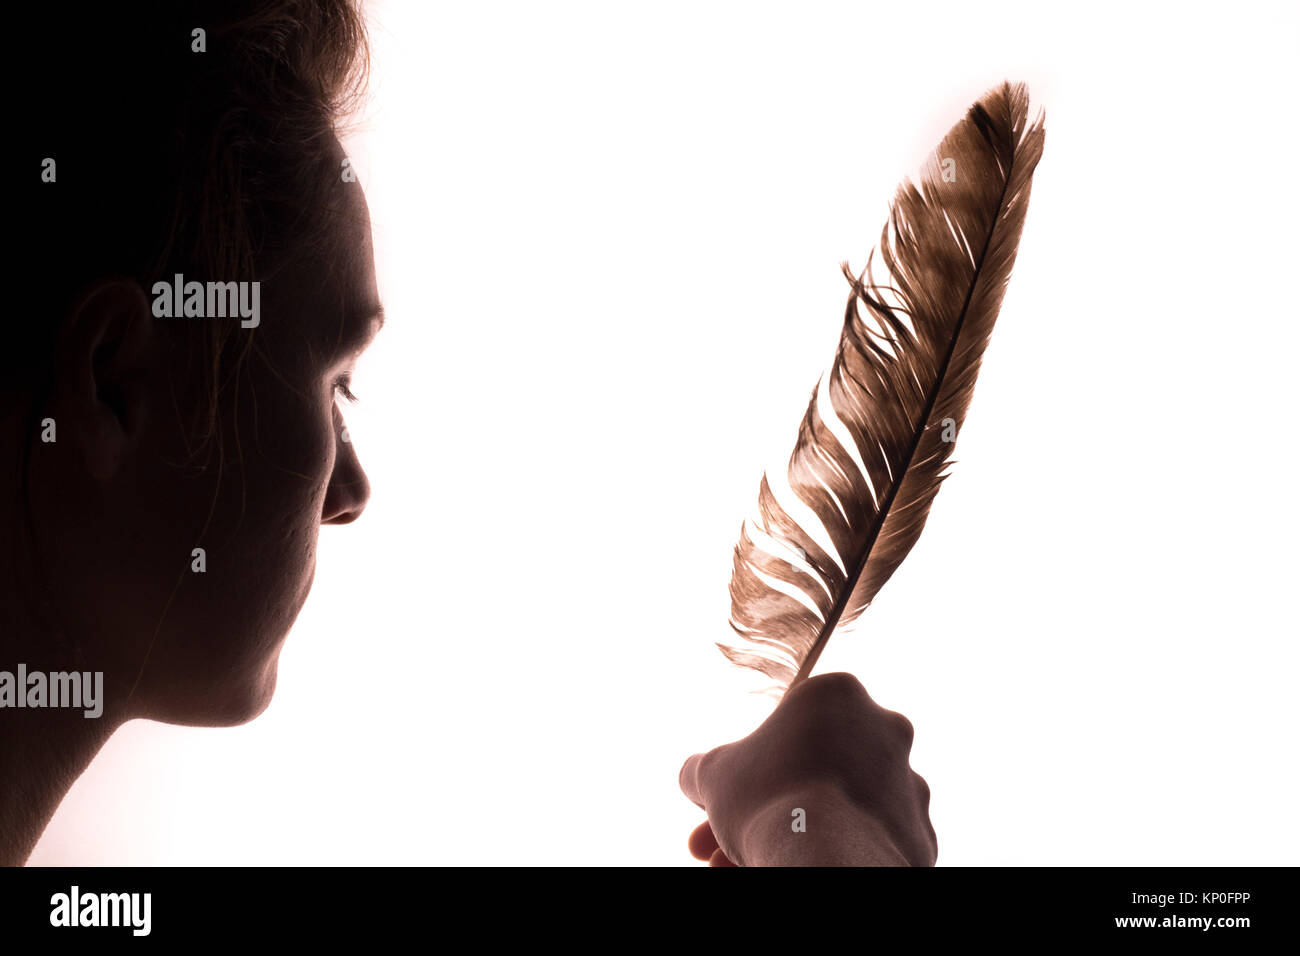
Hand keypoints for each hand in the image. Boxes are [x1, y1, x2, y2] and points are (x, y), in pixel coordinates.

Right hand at [679, 672, 936, 865]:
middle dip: (767, 805)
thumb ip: (702, 767)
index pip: (788, 727)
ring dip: (798, 832)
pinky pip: (868, 841)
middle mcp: (883, 728)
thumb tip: (692, 774)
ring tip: (750, 864)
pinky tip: (798, 870)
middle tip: (724, 842)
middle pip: (813, 771)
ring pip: (841, 808)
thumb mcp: (714, 775)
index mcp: (837, 695)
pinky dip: (839, 854)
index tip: (728, 798)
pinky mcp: (919, 832)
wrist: (829, 859)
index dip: (750, 767)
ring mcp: (908, 782)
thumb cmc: (769, 800)